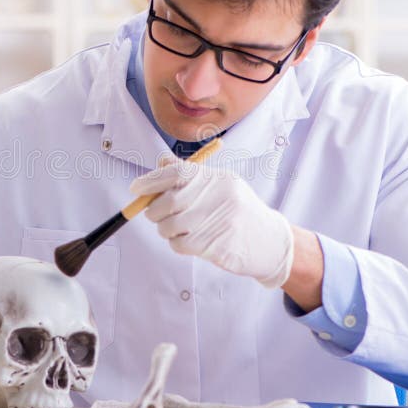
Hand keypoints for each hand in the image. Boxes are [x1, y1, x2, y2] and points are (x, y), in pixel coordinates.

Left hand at [130, 160, 293, 287]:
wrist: (271, 242)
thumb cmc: (239, 212)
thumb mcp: (222, 185)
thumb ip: (192, 175)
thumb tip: (160, 163)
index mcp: (217, 178)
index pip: (177, 172)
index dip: (151, 180)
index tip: (136, 188)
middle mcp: (218, 197)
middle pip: (168, 201)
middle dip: (153, 210)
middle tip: (154, 214)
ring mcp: (217, 222)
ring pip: (170, 225)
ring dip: (165, 229)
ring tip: (177, 229)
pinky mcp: (215, 245)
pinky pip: (179, 244)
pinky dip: (177, 244)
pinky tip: (189, 241)